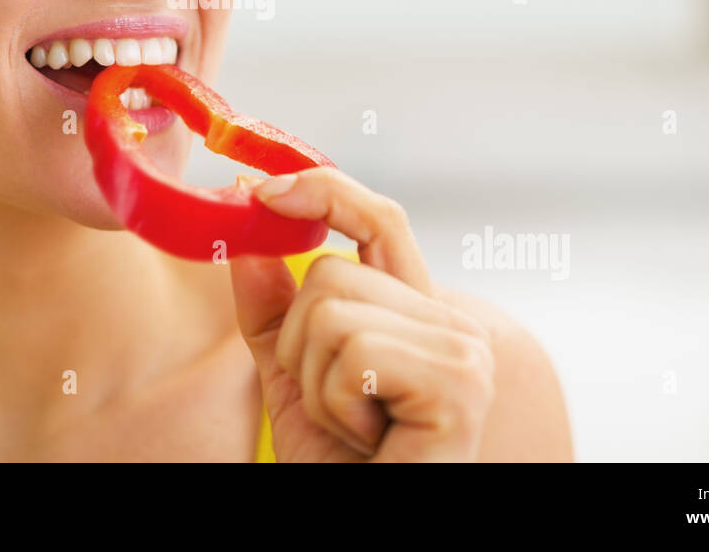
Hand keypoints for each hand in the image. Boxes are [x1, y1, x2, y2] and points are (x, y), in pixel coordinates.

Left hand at [230, 167, 494, 461]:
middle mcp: (453, 323)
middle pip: (329, 272)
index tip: (262, 190)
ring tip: (353, 425)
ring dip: (315, 382)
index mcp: (418, 313)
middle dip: (299, 346)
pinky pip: (351, 352)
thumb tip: (246, 238)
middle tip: (334, 406)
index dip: (323, 190)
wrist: (364, 519)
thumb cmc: (339, 465)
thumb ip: (271, 310)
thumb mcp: (290, 378)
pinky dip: (335, 403)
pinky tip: (371, 439)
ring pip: (330, 310)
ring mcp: (462, 351)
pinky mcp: (456, 382)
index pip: (379, 219)